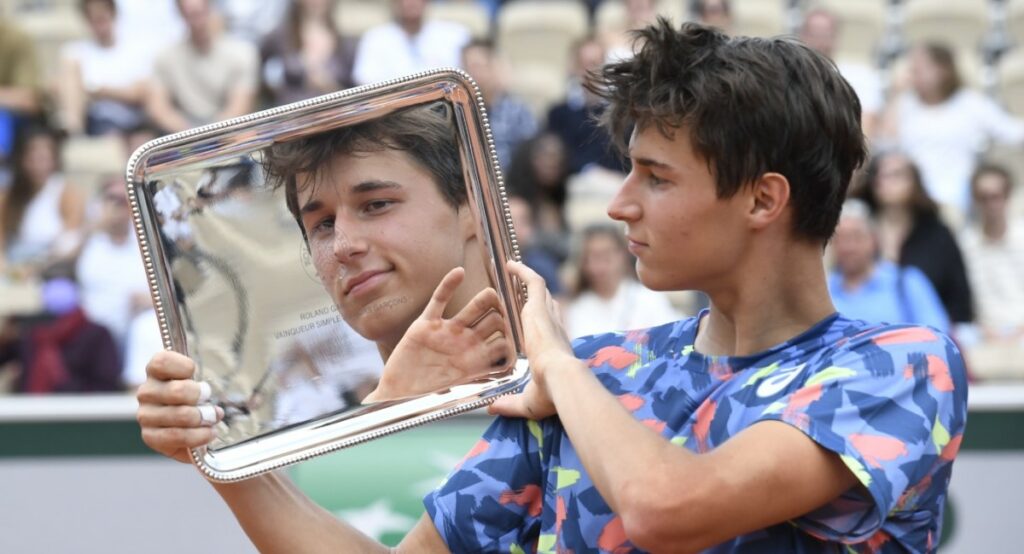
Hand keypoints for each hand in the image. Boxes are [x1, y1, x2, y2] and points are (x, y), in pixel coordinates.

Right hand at [136, 350, 222, 463]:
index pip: (162, 362)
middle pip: (177, 391)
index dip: (183, 366)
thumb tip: (213, 406)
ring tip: (213, 420)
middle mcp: (146, 392)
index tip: (194, 372)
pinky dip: (199, 436)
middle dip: (202, 397)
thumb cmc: (192, 397)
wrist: (185, 427)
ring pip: (180, 415)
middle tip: (211, 400)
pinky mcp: (149, 436)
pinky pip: (177, 436)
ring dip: (204, 419)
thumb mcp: (197, 382)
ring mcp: (145, 415)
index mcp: (155, 371)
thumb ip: (201, 384)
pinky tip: (209, 433)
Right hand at [364, 267, 512, 402]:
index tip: (524, 331)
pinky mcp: (424, 324)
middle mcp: (464, 341)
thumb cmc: (427, 396)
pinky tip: (459, 272)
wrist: (399, 394)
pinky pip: (439, 299)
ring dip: (484, 300)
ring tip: (493, 293)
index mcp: (475, 358)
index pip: (502, 342)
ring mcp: (446, 331)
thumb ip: (478, 383)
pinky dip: (449, 285)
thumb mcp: (457, 390)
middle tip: (512, 308)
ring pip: (472, 308)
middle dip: (503, 315)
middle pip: (492, 320)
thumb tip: (504, 392)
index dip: (513, 337)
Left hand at [488, 260, 575, 419]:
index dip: (542, 322)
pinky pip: (533, 282)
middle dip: (537, 297)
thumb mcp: (528, 402)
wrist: (561, 380)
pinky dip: (523, 271)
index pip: (550, 330)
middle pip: (548, 306)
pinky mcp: (540, 307)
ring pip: (541, 291)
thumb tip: (492, 408)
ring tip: (514, 269)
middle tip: (522, 290)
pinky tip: (509, 264)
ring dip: (528, 279)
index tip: (531, 318)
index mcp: (556, 350)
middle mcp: (556, 328)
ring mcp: (549, 316)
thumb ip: (510, 403)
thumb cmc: (551, 395)